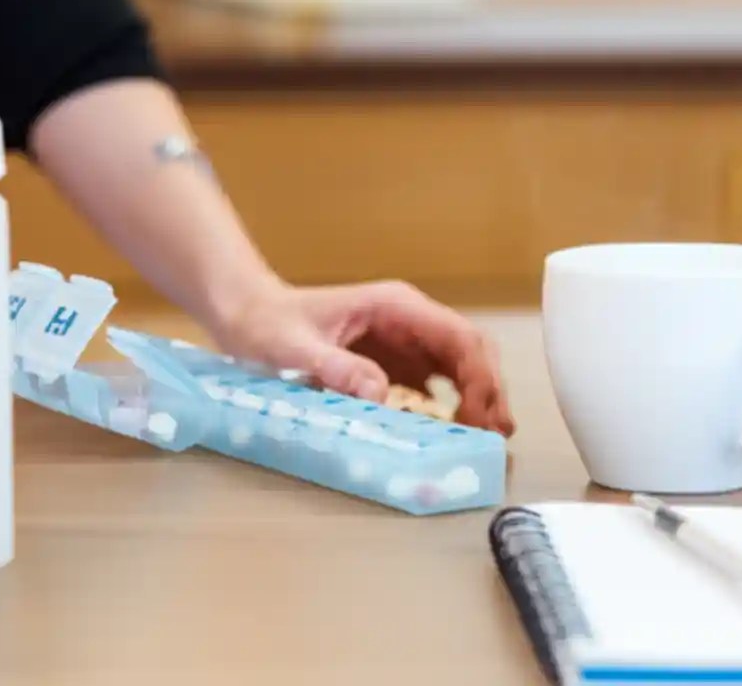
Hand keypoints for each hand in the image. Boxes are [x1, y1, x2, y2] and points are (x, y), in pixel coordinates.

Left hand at [208, 280, 514, 435]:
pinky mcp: (392, 358)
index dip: (479, 376)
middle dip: (488, 389)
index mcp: (395, 306)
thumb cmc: (266, 322)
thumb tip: (379, 393)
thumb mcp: (294, 348)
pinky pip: (434, 380)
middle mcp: (407, 318)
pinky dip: (451, 403)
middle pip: (468, 350)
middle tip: (496, 434)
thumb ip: (335, 368)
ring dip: (477, 397)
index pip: (457, 336)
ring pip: (458, 365)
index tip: (481, 414)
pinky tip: (454, 429)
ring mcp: (402, 338)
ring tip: (486, 436)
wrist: (245, 313)